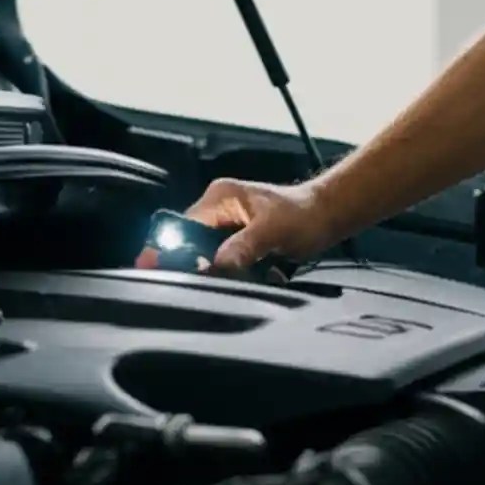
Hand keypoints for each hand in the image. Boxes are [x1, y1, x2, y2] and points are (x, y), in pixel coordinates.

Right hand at [134, 178, 339, 272]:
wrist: (328, 216)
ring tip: (246, 278)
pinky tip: (257, 277)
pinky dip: (235, 275)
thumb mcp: (273, 230)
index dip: (169, 251)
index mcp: (219, 198)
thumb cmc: (303, 214)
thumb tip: (218, 265)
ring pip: (208, 259)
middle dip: (198, 268)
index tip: (156, 272)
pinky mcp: (239, 244)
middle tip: (208, 286)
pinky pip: (225, 264)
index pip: (181, 228)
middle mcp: (219, 211)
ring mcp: (228, 228)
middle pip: (191, 246)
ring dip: (221, 274)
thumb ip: (244, 247)